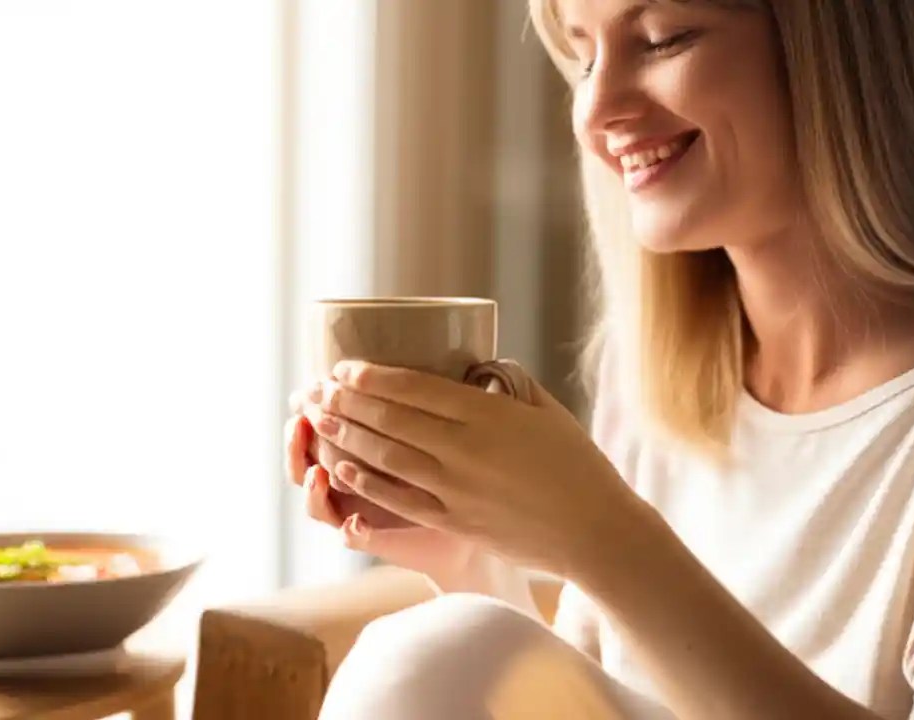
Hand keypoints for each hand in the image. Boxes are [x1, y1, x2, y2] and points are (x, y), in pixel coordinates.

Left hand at [301, 361, 649, 582]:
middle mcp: (464, 449)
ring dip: (348, 437)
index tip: (345, 368)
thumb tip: (480, 365)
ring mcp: (456, 488)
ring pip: (387, 457)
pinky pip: (399, 499)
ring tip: (319, 422)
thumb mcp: (545, 409)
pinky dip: (366, 483)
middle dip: (349, 402)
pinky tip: (342, 470)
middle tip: (319, 389)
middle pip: (392, 419)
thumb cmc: (577, 464)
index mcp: (487, 414)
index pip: (415, 388)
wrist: (594, 530)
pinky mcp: (454, 520)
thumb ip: (509, 384)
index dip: (373, 377)